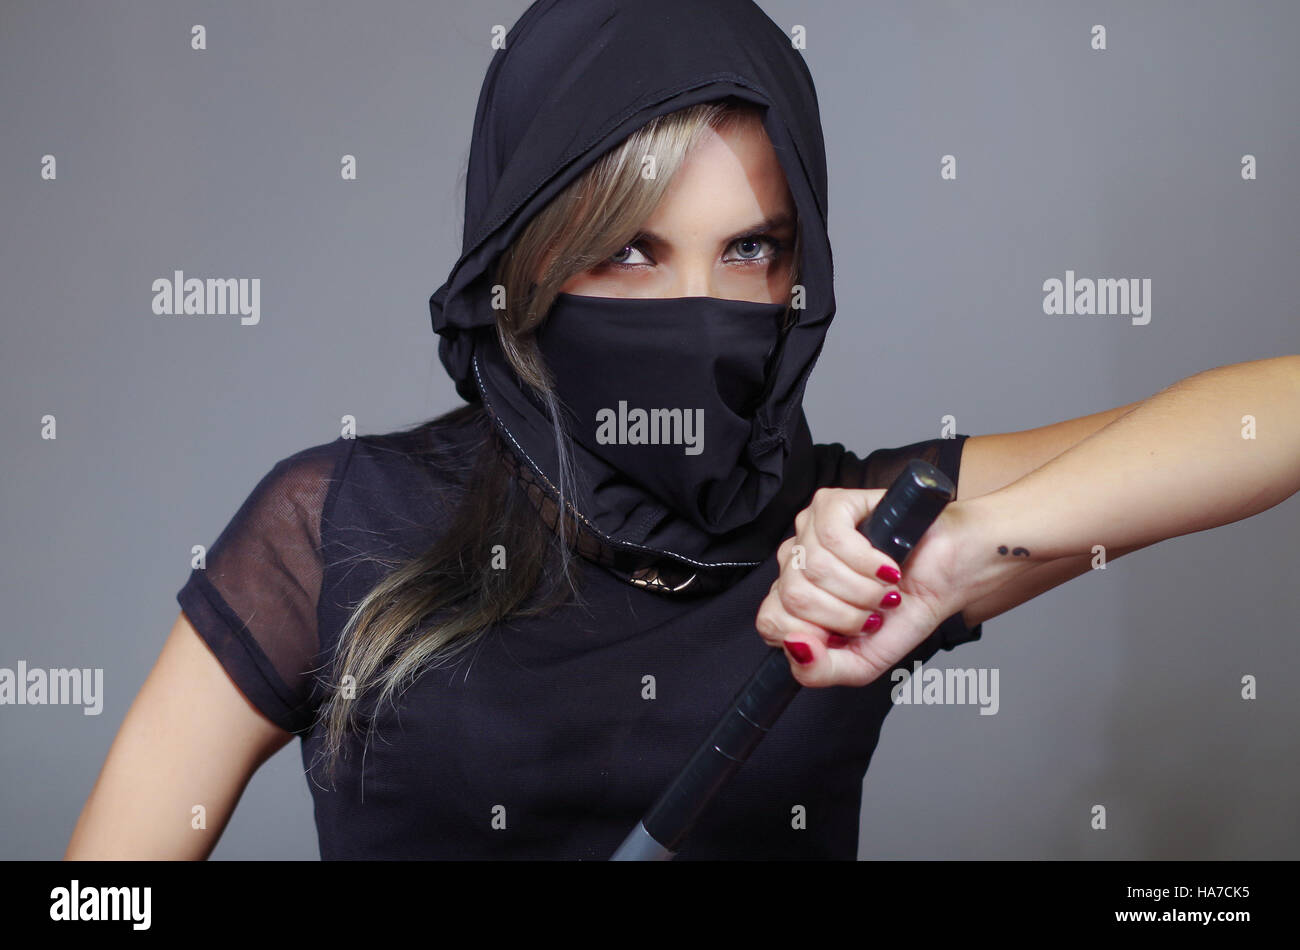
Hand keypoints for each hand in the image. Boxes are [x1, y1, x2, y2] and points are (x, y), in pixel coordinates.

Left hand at [755, 487, 969, 687]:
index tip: (849, 635)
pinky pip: (833, 538)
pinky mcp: (832, 503)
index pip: (770, 621)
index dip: (814, 634)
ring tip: (885, 588)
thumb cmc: (906, 611)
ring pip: (815, 569)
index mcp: (793, 600)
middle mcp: (794, 562)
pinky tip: (886, 566)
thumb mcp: (861, 664)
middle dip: (846, 616)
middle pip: (794, 596)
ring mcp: (809, 530)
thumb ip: (819, 671)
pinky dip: (868, 562)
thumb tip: (795, 648)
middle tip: (872, 611)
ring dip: (863, 590)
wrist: (951, 577)